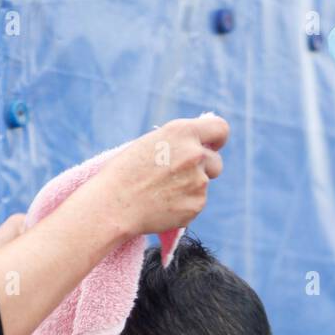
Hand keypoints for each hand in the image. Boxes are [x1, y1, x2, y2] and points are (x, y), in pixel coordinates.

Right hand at [93, 114, 228, 236]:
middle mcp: (195, 154)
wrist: (113, 205)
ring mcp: (199, 181)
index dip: (216, 139)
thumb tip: (201, 147)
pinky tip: (162, 206)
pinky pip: (196, 204)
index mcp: (182, 132)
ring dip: (189, 189)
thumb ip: (178, 143)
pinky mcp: (196, 205)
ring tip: (161, 193)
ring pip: (203, 185)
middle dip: (204, 169)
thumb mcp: (150, 144)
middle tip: (180, 177)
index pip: (220, 129)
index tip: (212, 146)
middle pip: (216, 162)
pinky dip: (184, 206)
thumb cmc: (124, 173)